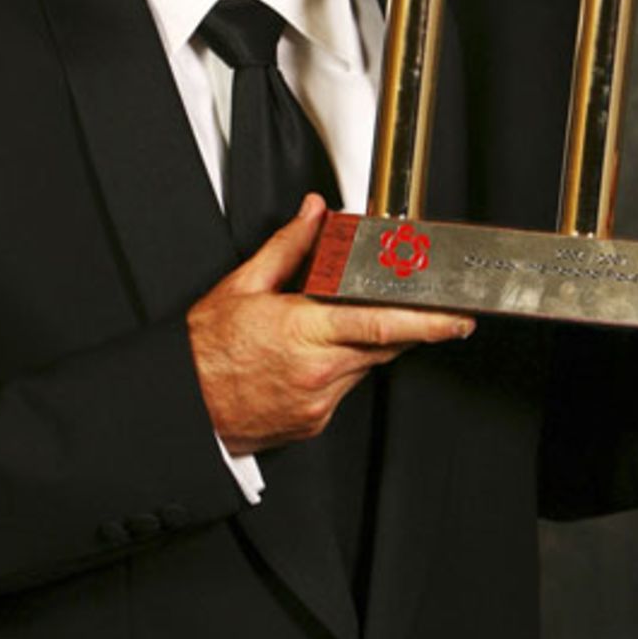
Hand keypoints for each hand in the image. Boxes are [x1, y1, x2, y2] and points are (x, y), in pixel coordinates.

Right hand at [187, 195, 474, 454]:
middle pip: (383, 345)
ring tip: (330, 329)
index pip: (381, 324)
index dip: (427, 322)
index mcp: (302, 332)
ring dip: (364, 345)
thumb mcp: (242, 287)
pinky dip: (341, 369)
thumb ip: (288, 248)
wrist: (181, 407)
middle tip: (411, 309)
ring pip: (366, 367)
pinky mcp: (315, 423)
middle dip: (400, 326)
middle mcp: (317, 372)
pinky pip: (345, 390)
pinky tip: (313, 358)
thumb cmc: (204, 351)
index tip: (456, 317)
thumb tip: (314, 215)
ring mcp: (318, 403)